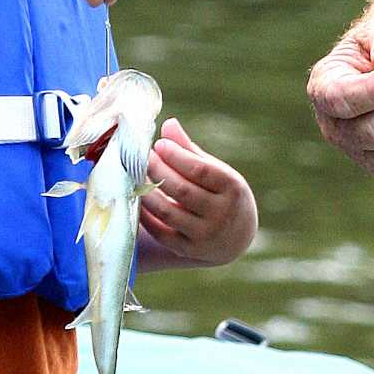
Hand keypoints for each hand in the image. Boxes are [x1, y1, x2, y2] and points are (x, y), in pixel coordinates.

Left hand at [136, 118, 258, 268]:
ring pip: (167, 212)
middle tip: (143, 157)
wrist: (236, 236)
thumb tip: (168, 124)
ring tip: (137, 175)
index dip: (176, 156)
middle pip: (181, 190)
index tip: (159, 144)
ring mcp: (205, 235)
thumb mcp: (216, 171)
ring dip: (147, 191)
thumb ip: (190, 150)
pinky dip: (146, 215)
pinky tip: (139, 198)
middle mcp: (221, 214)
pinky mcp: (189, 250)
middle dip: (158, 170)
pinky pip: (161, 232)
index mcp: (232, 189)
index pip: (199, 170)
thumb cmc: (222, 193)